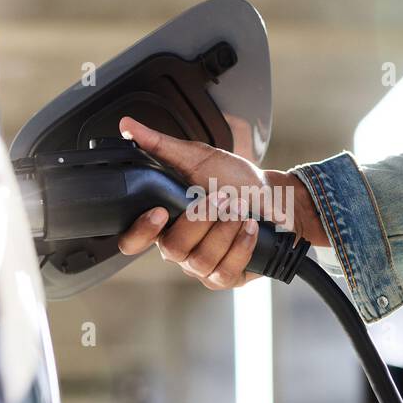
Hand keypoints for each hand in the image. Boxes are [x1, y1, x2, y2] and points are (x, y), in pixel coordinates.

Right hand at [115, 116, 327, 289]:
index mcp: (165, 223)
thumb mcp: (198, 157)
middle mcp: (179, 247)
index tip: (159, 212)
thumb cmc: (236, 181)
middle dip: (200, 220)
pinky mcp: (225, 276)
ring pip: (200, 261)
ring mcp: (201, 265)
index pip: (132, 241)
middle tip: (221, 198)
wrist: (275, 199)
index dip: (140, 232)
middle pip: (171, 249)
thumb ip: (160, 145)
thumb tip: (127, 126)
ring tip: (239, 209)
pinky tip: (250, 228)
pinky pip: (224, 271)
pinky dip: (240, 245)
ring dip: (224, 230)